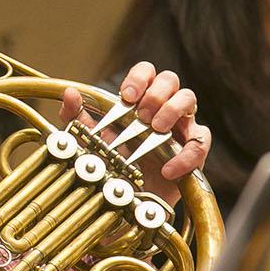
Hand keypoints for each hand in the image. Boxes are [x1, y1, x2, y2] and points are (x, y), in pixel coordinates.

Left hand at [58, 62, 209, 206]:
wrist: (131, 199)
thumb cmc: (116, 162)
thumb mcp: (93, 140)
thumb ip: (78, 118)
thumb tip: (69, 94)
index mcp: (141, 99)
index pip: (147, 71)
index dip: (139, 78)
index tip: (126, 96)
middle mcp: (163, 107)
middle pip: (170, 79)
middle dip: (155, 94)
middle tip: (141, 115)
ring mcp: (181, 126)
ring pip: (189, 98)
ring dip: (172, 110)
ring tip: (156, 129)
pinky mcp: (194, 151)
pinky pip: (200, 143)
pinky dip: (185, 155)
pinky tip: (168, 169)